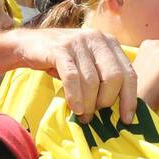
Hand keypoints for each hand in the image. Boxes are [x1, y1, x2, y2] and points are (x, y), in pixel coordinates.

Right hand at [13, 28, 136, 122]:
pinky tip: (75, 108)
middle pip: (113, 78)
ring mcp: (78, 43)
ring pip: (91, 81)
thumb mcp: (87, 63)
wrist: (28, 44)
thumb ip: (103, 76)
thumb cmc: (62, 59)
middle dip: (105, 101)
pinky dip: (75, 96)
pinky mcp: (59, 50)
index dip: (130, 99)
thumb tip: (120, 107)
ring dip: (88, 104)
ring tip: (83, 116)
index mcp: (109, 43)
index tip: (126, 119)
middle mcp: (97, 39)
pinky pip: (72, 77)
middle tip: (94, 114)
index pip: (129, 73)